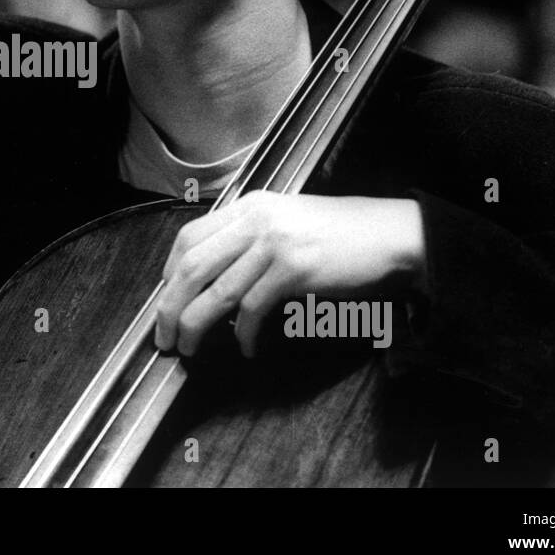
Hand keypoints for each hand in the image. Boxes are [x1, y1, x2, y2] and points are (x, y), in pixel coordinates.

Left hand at [154, 192, 424, 357]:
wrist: (390, 234)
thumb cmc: (340, 234)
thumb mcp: (285, 221)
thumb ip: (248, 238)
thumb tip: (210, 277)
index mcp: (249, 206)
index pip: (189, 236)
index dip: (168, 272)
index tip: (165, 298)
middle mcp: (256, 220)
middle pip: (192, 265)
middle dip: (169, 305)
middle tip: (163, 336)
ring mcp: (275, 244)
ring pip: (216, 291)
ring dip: (195, 325)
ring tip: (189, 348)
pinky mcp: (295, 269)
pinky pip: (253, 308)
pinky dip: (243, 334)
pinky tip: (245, 347)